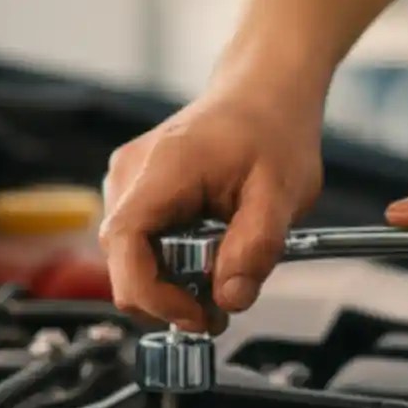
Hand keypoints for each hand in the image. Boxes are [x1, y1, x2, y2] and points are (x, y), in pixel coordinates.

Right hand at [100, 85, 323, 332]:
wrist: (265, 92)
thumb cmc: (272, 129)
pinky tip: (207, 252)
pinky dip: (171, 262)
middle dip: (170, 296)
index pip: (125, 242)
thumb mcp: (283, 193)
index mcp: (163, 168)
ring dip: (172, 281)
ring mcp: (128, 181)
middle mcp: (131, 173)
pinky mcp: (136, 191)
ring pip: (131, 258)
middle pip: (124, 261)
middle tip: (221, 304)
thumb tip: (229, 298)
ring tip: (222, 272)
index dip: (151, 293)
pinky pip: (141, 244)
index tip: (194, 314)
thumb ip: (257, 248)